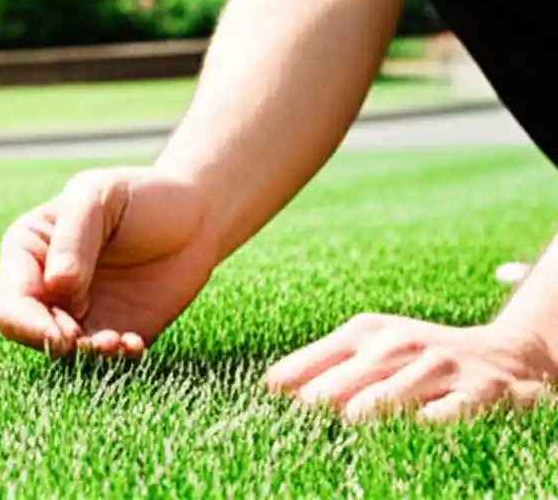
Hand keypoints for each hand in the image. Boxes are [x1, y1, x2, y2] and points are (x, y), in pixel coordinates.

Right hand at [0, 167, 217, 358]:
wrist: (195, 214)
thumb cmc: (139, 194)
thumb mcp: (97, 196)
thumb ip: (73, 238)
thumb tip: (58, 286)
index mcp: (28, 249)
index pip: (11, 303)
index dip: (31, 325)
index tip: (64, 333)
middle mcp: (45, 284)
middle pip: (28, 332)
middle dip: (56, 344)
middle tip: (92, 340)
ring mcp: (77, 309)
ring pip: (63, 350)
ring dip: (87, 356)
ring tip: (118, 342)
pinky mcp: (111, 328)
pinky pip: (101, 355)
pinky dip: (115, 358)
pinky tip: (134, 344)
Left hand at [264, 313, 557, 422]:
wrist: (507, 354)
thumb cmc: (419, 357)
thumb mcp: (370, 348)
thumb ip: (322, 367)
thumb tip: (269, 389)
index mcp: (362, 333)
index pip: (303, 369)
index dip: (282, 399)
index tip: (262, 422)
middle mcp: (396, 345)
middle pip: (334, 389)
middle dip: (314, 413)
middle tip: (299, 435)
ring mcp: (437, 367)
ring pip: (381, 401)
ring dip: (361, 420)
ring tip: (348, 429)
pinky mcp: (478, 392)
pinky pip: (439, 418)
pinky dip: (417, 431)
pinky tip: (404, 437)